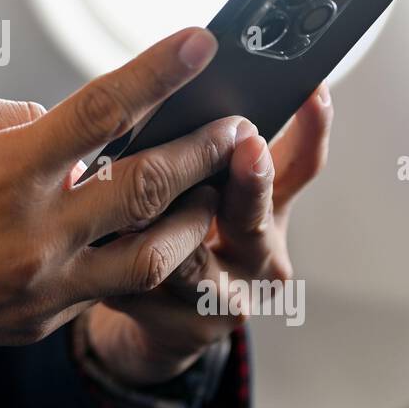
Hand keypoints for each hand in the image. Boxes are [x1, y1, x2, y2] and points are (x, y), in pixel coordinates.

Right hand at [0, 28, 250, 358]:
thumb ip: (17, 119)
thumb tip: (71, 129)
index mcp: (10, 170)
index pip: (104, 109)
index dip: (160, 71)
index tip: (201, 41)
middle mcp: (35, 231)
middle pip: (148, 186)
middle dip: (203, 152)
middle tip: (238, 127)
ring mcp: (41, 285)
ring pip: (149, 257)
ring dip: (190, 221)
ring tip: (210, 195)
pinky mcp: (36, 321)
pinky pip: (101, 288)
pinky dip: (128, 259)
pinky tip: (141, 237)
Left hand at [82, 82, 333, 386]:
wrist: (155, 314)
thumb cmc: (173, 222)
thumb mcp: (197, 181)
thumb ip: (195, 145)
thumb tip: (173, 79)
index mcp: (268, 204)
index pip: (300, 163)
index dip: (312, 128)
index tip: (314, 91)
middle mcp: (260, 251)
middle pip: (256, 213)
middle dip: (249, 178)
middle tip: (246, 144)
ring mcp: (230, 296)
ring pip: (195, 259)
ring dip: (160, 229)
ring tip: (132, 207)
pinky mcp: (189, 328)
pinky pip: (147, 290)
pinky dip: (118, 265)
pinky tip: (94, 249)